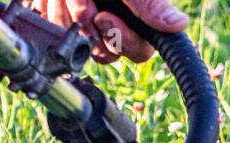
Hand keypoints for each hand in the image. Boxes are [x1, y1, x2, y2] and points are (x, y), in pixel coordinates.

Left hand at [29, 0, 188, 63]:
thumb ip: (150, 4)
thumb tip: (178, 24)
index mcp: (139, 22)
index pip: (137, 51)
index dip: (119, 37)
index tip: (104, 16)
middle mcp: (115, 28)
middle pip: (105, 51)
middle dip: (89, 22)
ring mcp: (88, 27)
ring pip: (78, 41)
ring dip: (66, 12)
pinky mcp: (63, 20)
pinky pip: (55, 30)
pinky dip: (50, 9)